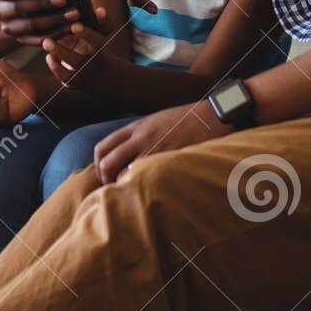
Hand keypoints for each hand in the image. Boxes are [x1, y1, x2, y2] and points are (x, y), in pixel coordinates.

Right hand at [0, 0, 78, 48]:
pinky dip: (56, 34)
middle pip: (18, 8)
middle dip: (41, 3)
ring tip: (73, 13)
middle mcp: (1, 11)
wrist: (13, 15)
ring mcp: (10, 28)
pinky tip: (71, 27)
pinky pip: (39, 39)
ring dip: (53, 20)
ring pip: (30, 25)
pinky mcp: (22, 40)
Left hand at [42, 11, 106, 88]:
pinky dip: (56, 69)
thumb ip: (98, 22)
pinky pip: (65, 81)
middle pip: (78, 61)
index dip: (86, 34)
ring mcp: (83, 77)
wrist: (102, 74)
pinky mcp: (75, 84)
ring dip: (56, 64)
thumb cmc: (96, 47)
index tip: (74, 26)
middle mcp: (93, 65)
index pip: (96, 42)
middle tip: (46, 42)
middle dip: (62, 52)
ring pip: (69, 74)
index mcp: (100, 50)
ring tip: (47, 50)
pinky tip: (50, 58)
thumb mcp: (99, 35)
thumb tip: (101, 10)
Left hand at [93, 99, 227, 183]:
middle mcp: (141, 138)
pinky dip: (143, 188)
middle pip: (107, 162)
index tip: (105, 175)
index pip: (103, 146)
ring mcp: (155, 149)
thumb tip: (127, 158)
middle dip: (105, 180)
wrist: (212, 115)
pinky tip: (149, 194)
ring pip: (124, 174)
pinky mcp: (170, 160)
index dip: (98, 164)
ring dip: (124, 187)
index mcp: (136, 127)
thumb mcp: (157, 121)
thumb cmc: (187, 120)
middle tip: (115, 189)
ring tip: (132, 195)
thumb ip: (140, 137)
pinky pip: (148, 178)